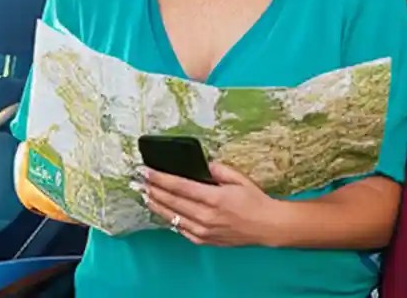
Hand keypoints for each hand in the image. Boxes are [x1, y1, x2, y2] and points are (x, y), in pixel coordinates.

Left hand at [139, 162, 277, 246]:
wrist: (268, 227)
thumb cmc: (255, 201)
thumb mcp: (238, 178)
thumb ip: (218, 169)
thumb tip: (201, 165)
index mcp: (214, 198)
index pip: (179, 186)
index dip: (159, 178)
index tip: (145, 170)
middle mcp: (206, 216)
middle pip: (171, 201)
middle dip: (152, 189)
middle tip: (138, 181)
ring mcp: (204, 231)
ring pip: (172, 217)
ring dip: (157, 205)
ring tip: (145, 195)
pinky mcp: (204, 240)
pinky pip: (181, 230)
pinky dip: (170, 219)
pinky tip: (162, 211)